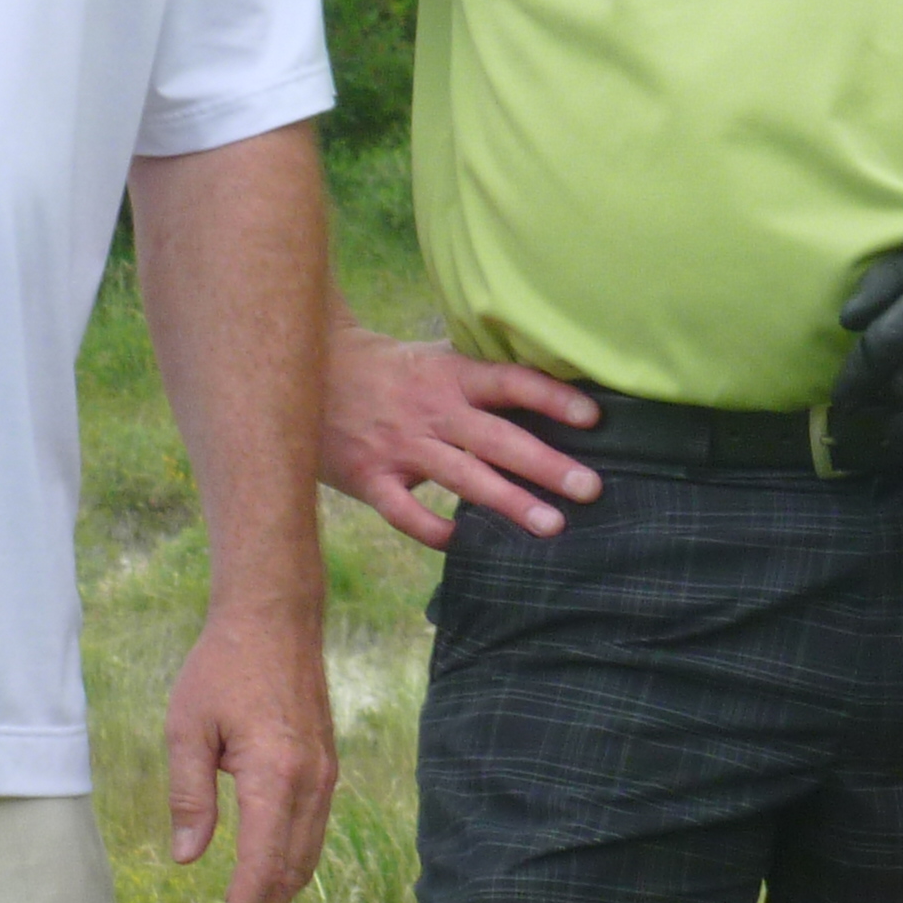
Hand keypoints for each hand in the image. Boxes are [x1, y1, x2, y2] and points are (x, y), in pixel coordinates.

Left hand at [163, 600, 338, 902]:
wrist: (275, 618)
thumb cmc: (223, 666)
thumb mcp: (186, 729)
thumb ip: (189, 797)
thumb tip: (185, 859)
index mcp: (274, 775)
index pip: (260, 866)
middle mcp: (310, 783)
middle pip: (291, 873)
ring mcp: (325, 776)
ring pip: (307, 857)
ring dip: (277, 899)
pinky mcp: (326, 768)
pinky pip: (313, 833)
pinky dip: (291, 868)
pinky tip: (266, 881)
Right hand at [321, 326, 600, 549]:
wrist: (309, 371)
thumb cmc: (394, 370)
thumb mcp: (438, 358)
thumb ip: (485, 377)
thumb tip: (555, 389)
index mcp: (453, 377)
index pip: (511, 384)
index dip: (551, 398)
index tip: (593, 419)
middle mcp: (432, 412)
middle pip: (497, 439)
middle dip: (546, 465)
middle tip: (590, 488)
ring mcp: (401, 447)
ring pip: (462, 478)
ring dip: (509, 503)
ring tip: (553, 526)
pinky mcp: (370, 477)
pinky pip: (403, 511)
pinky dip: (431, 528)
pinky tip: (462, 544)